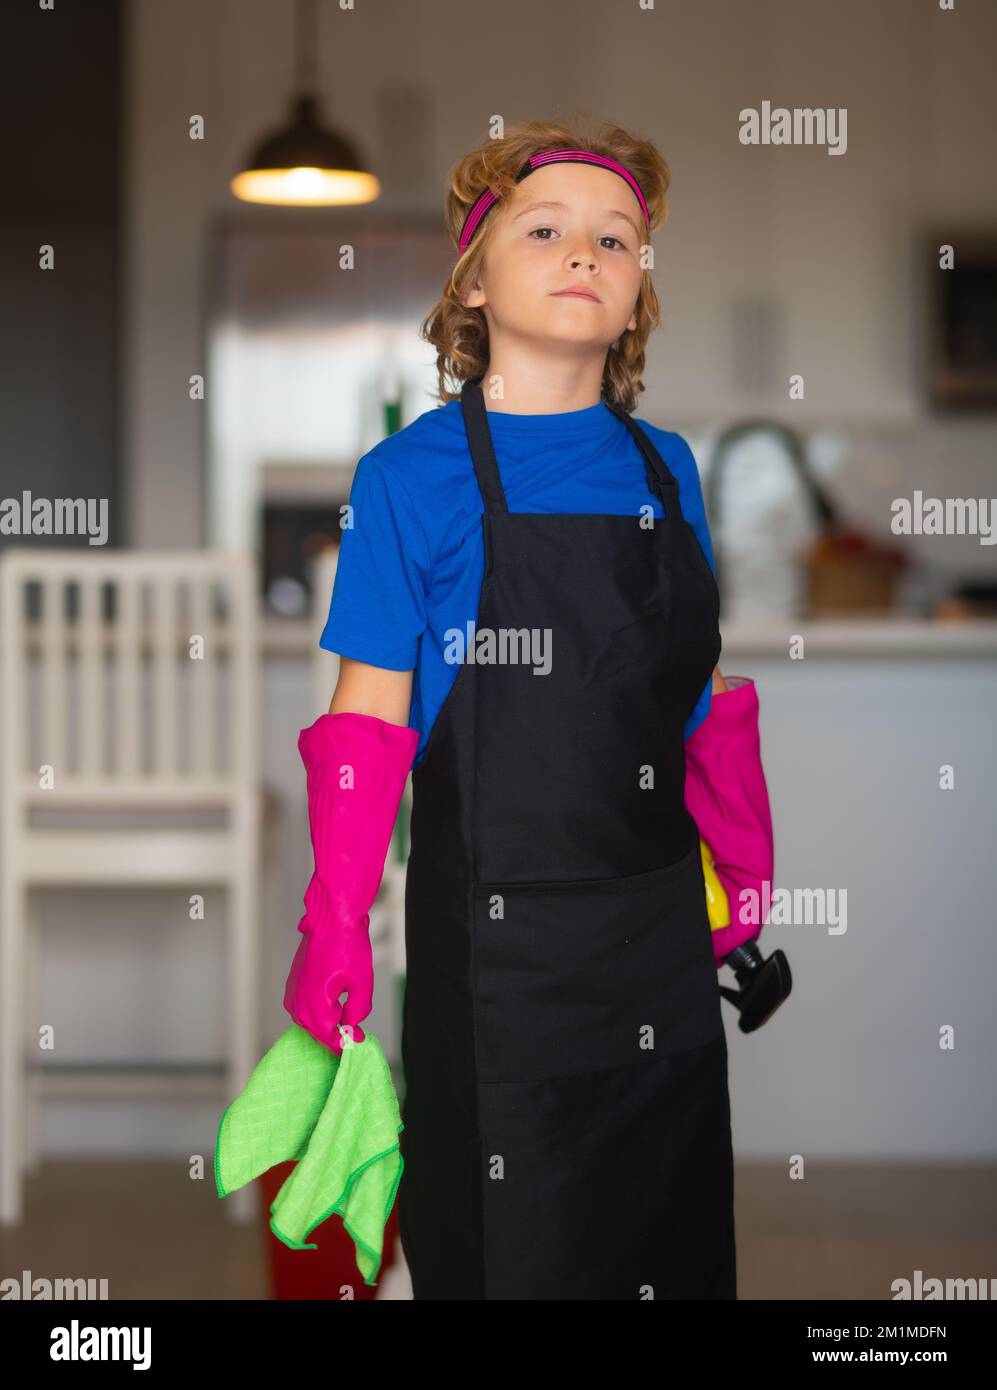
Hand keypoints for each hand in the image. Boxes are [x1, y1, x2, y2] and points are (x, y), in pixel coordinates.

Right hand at [283, 916, 372, 1055]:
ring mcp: (292, 992)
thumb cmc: (347, 947)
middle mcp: (297, 1003)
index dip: (344, 1043)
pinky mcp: (292, 982)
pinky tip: (331, 1003)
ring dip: (325, 1022)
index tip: (359, 1040)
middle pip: (316, 1031)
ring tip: (345, 1016)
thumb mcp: (361, 985)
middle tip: (356, 1031)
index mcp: (314, 1007)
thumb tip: (352, 1031)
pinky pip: (301, 1007)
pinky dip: (316, 1010)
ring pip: (308, 1020)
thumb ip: (356, 1013)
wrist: (332, 918)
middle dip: (335, 1034)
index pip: (328, 1038)